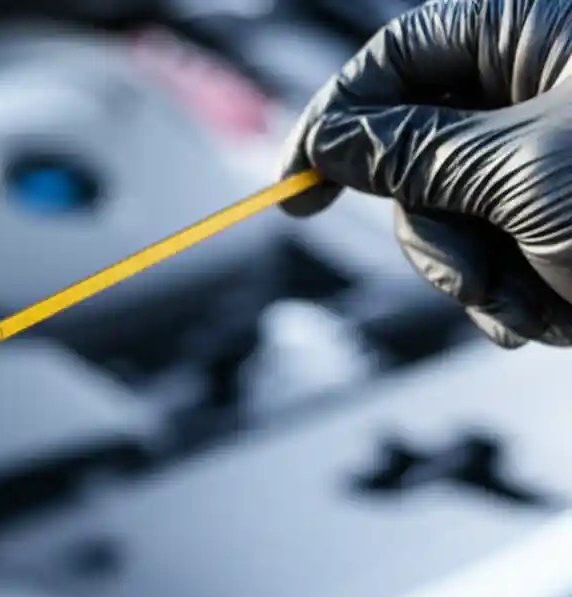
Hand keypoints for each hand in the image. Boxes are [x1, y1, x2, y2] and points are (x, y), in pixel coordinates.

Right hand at [281, 0, 571, 347]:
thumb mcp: (524, 174)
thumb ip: (410, 152)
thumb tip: (323, 141)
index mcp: (541, 36)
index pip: (401, 55)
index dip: (336, 115)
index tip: (293, 186)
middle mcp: (543, 90)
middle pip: (415, 147)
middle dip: (435, 228)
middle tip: (473, 277)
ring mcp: (551, 160)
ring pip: (448, 215)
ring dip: (477, 277)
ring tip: (538, 310)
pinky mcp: (561, 222)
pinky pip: (491, 255)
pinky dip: (512, 297)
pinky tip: (560, 320)